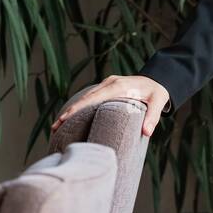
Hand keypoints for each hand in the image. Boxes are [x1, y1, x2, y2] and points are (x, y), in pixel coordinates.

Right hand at [50, 75, 170, 137]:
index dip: (78, 109)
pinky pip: (89, 98)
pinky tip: (70, 118)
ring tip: (57, 126)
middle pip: (84, 98)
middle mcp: (108, 84)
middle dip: (68, 112)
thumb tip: (146, 132)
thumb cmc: (157, 92)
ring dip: (71, 111)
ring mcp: (106, 85)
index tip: (65, 119)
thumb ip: (153, 117)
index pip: (93, 98)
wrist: (157, 79)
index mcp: (118, 86)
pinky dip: (79, 107)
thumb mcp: (158, 102)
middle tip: (54, 127)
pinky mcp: (106, 89)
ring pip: (84, 98)